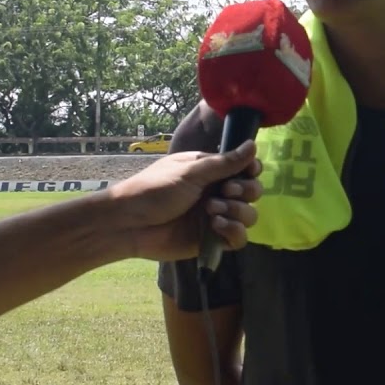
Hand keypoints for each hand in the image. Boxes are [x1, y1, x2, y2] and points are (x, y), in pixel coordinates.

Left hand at [108, 140, 263, 261]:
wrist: (130, 224)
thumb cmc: (155, 189)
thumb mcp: (191, 172)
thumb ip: (224, 163)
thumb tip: (253, 145)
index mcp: (211, 172)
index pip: (246, 168)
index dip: (252, 170)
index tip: (249, 171)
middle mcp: (217, 193)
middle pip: (252, 191)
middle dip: (245, 191)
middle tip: (225, 191)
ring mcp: (217, 217)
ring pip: (248, 215)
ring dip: (237, 211)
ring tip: (212, 212)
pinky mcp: (213, 240)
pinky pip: (239, 238)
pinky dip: (234, 231)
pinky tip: (216, 226)